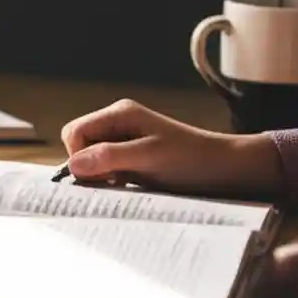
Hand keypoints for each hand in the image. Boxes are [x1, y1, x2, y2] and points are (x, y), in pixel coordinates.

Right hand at [60, 99, 283, 195]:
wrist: (225, 169)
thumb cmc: (191, 159)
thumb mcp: (149, 157)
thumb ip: (109, 157)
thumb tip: (72, 165)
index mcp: (120, 113)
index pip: (75, 131)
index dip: (78, 155)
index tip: (101, 175)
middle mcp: (117, 122)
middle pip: (79, 143)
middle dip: (86, 164)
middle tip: (112, 180)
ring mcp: (123, 139)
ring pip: (89, 156)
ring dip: (98, 173)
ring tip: (122, 182)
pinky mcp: (130, 156)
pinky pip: (103, 166)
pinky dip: (108, 178)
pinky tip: (126, 184)